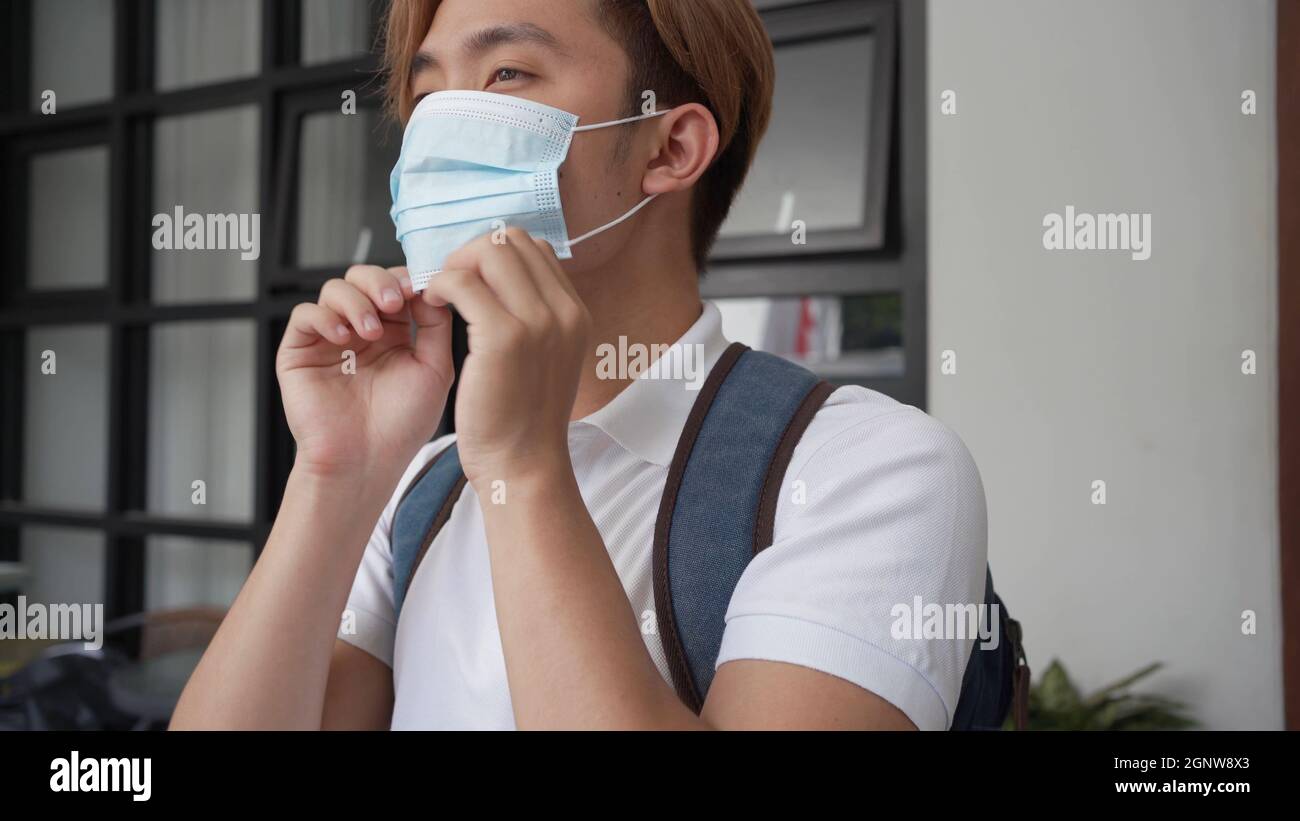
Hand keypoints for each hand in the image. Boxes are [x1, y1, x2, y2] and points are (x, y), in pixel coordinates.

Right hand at [276, 265, 453, 478]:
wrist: (366, 461)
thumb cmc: (400, 425)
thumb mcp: (434, 369)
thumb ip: (436, 325)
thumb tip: (433, 287)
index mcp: (395, 333)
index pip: (395, 286)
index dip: (405, 279)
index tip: (419, 286)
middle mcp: (361, 331)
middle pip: (363, 278)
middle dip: (379, 283)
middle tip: (393, 303)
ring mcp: (329, 339)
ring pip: (334, 289)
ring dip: (356, 302)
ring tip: (371, 332)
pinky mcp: (299, 351)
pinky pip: (304, 315)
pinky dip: (325, 317)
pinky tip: (344, 337)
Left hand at [421, 229, 591, 489]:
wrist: (525, 465)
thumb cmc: (523, 419)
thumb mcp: (544, 360)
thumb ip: (534, 319)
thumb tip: (500, 281)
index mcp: (575, 314)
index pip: (534, 248)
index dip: (494, 254)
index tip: (471, 280)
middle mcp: (564, 311)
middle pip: (512, 240)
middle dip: (472, 253)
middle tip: (451, 284)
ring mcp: (538, 322)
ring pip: (488, 252)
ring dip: (455, 266)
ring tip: (441, 296)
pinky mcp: (504, 337)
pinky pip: (462, 282)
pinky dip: (441, 286)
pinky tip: (433, 306)